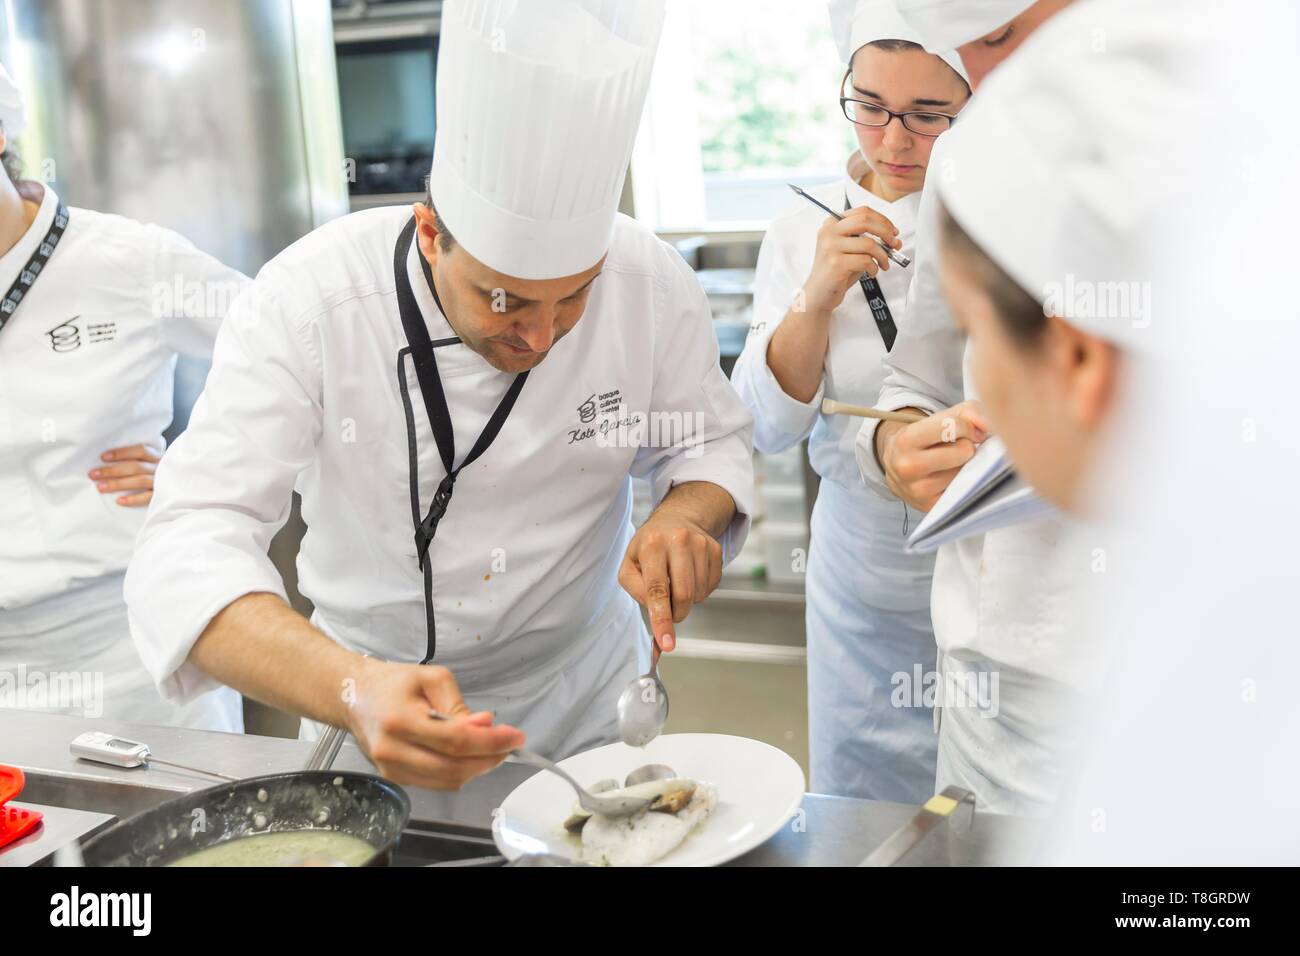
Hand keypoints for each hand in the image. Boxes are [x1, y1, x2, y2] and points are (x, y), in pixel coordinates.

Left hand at [90, 444, 161, 506]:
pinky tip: (119, 501)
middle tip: (93, 474)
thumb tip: (105, 459)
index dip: (122, 453)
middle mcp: (161, 468)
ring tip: (100, 487)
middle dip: (112, 470)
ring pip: (140, 481)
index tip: (103, 457)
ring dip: (118, 484)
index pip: (140, 451)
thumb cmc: (154, 474)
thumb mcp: (150, 463)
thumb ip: (136, 459)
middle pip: (136, 467)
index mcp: (158, 456)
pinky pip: (148, 498)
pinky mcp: (163, 496)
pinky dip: (134, 499)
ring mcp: (163, 482)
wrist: (177, 488)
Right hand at [344, 660, 524, 789]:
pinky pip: (437, 783)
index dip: (490, 742)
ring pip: (448, 781)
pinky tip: (467, 754)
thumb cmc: (394, 684)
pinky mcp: (395, 778)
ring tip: (490, 747)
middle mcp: (392, 750)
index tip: (515, 737)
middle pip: (453, 768)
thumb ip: (459, 705)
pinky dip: (459, 772)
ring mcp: (391, 769)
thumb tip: (485, 726)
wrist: (355, 697)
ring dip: (477, 768)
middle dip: (489, 759)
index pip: (454, 741)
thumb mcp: (432, 679)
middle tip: (508, 744)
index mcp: (400, 720)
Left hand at [619, 511, 723, 652]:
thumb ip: (636, 591)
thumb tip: (656, 619)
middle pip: (683, 595)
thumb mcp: (630, 564)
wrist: (676, 519)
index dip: (662, 619)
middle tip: (669, 612)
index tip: (666, 643)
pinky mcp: (715, 549)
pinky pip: (711, 586)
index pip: (657, 590)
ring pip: (698, 594)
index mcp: (652, 545)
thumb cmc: (648, 547)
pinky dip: (699, 591)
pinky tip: (690, 575)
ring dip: (687, 600)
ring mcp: (700, 544)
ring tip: (676, 582)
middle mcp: (678, 540)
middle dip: (676, 614)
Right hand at [801, 207, 901, 315]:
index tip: (893, 232)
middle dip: (885, 233)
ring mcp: (831, 247)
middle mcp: (829, 232)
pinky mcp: (835, 263)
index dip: (883, 220)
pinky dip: (874, 267)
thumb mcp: (853, 251)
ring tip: (883, 264)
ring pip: (869, 243)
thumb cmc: (836, 272)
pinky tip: (871, 273)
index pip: (862, 212)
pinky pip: (865, 260)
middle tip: (893, 245)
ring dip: (883, 255)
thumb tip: (895, 240)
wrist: (818, 294)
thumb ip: (871, 242)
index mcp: (832, 224)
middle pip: (865, 221)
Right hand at [875, 401, 989, 511]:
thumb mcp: (941, 417)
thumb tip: (988, 426)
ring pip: (966, 472)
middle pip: (964, 451)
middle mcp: (908, 467)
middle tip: (954, 448)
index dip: (966, 426)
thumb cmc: (924, 438)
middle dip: (965, 447)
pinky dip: (961, 481)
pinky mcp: (931, 506)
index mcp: (905, 440)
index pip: (953, 427)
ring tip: (949, 463)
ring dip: (964, 466)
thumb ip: (970, 412)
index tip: (962, 430)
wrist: (895, 464)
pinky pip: (963, 490)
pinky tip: (950, 477)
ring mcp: (919, 490)